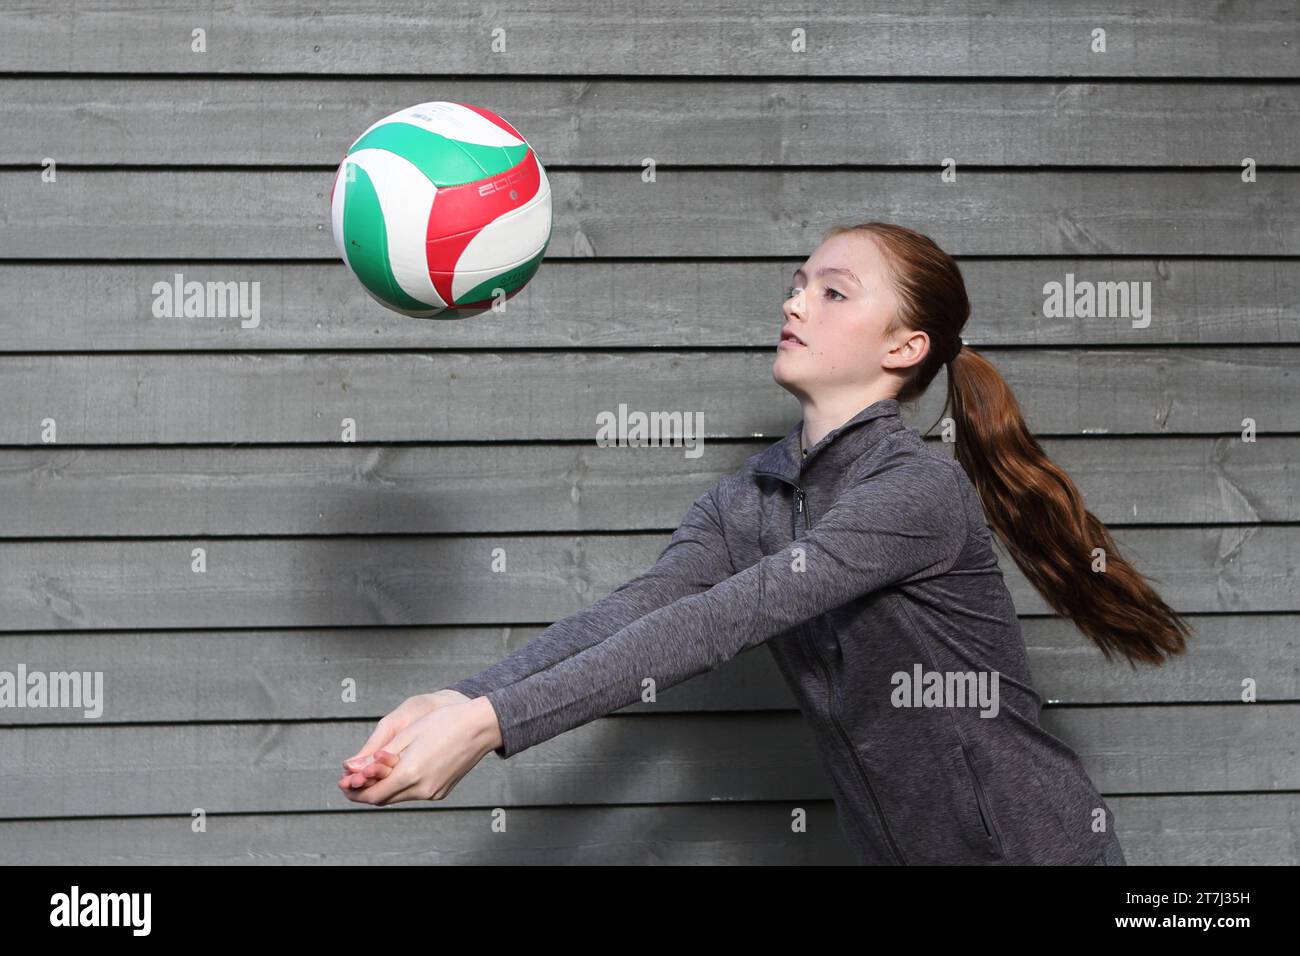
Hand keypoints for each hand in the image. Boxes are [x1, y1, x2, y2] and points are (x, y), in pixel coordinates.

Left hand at [338, 697, 500, 805]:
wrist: (480, 727)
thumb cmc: (444, 722)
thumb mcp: (407, 734)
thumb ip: (380, 757)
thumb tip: (355, 770)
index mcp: (410, 774)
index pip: (373, 794)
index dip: (354, 792)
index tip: (342, 783)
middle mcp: (422, 789)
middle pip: (384, 799)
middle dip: (366, 790)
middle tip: (352, 779)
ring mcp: (433, 792)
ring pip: (399, 796)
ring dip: (384, 787)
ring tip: (373, 772)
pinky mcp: (442, 791)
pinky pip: (414, 793)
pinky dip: (401, 785)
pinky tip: (399, 770)